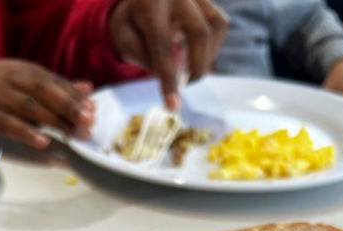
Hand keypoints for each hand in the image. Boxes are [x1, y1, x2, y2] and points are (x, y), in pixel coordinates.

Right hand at [0, 58, 94, 148]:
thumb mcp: (22, 77)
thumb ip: (55, 85)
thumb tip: (88, 88)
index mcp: (24, 70)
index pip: (54, 82)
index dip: (74, 96)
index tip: (94, 110)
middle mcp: (12, 80)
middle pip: (45, 92)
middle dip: (68, 107)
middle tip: (88, 123)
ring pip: (29, 107)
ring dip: (54, 121)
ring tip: (74, 134)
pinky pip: (6, 123)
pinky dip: (24, 132)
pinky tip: (42, 141)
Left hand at [110, 0, 228, 109]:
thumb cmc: (131, 21)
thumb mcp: (123, 36)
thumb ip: (138, 53)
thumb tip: (165, 72)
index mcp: (150, 1)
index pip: (161, 45)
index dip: (168, 79)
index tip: (173, 107)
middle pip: (199, 33)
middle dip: (195, 68)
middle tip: (185, 86)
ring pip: (215, 27)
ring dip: (206, 57)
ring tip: (189, 70)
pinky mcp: (207, 0)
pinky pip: (220, 24)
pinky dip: (213, 46)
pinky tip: (199, 55)